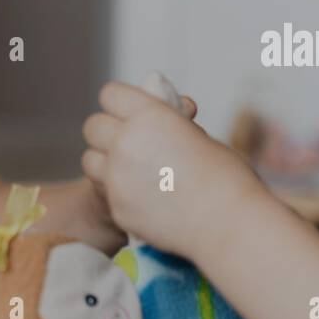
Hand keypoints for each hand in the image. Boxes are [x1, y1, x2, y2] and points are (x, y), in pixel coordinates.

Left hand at [81, 82, 266, 259]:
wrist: (230, 223)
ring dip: (104, 162)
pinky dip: (116, 192)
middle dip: (107, 132)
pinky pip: (103, 191)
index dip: (120, 102)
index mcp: (150, 115)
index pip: (111, 94)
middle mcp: (126, 142)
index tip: (129, 112)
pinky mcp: (115, 206)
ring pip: (89, 160)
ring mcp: (116, 176)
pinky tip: (141, 197)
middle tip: (126, 143)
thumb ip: (168, 122)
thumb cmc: (225, 176)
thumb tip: (157, 108)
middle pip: (93, 126)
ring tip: (128, 171)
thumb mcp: (199, 135)